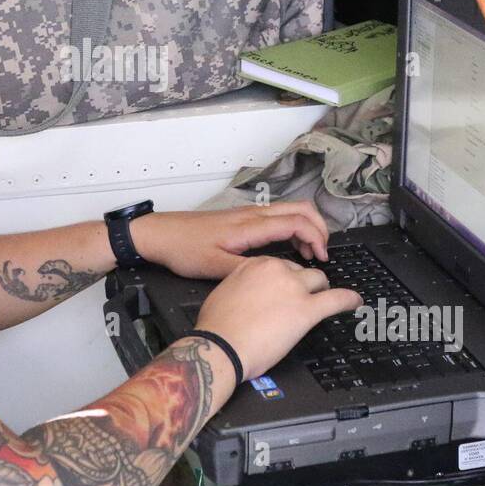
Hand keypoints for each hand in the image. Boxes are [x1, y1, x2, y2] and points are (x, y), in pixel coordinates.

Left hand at [131, 201, 330, 279]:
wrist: (160, 234)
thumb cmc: (184, 249)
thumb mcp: (215, 267)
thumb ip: (248, 272)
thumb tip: (277, 277)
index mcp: (250, 225)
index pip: (297, 222)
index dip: (317, 238)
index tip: (323, 258)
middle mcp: (252, 214)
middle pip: (300, 208)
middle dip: (320, 228)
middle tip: (324, 254)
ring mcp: (248, 214)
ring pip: (290, 211)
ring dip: (306, 228)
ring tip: (310, 254)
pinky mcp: (242, 219)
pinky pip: (277, 217)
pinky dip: (292, 228)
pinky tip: (288, 249)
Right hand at [194, 256, 361, 380]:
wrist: (221, 346)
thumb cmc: (217, 327)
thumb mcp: (224, 292)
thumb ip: (242, 285)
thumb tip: (249, 292)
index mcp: (255, 265)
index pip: (280, 266)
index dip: (285, 280)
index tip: (286, 290)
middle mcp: (276, 271)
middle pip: (301, 272)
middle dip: (303, 286)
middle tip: (299, 300)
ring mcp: (293, 289)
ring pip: (319, 281)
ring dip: (321, 291)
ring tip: (323, 301)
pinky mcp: (306, 310)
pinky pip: (336, 299)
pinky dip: (348, 300)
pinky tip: (355, 301)